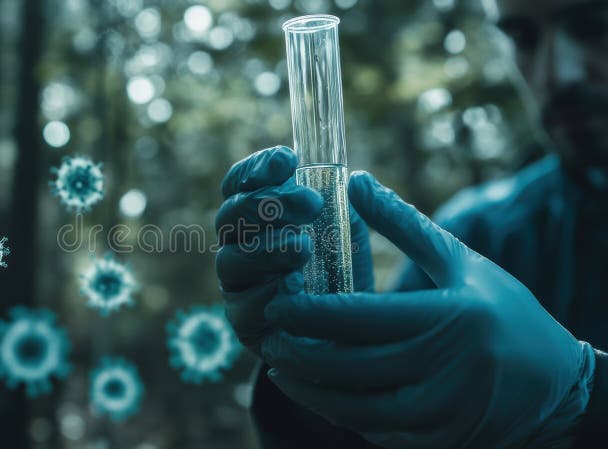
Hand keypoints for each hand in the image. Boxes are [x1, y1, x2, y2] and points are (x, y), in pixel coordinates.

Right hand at [215, 147, 372, 353]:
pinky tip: (293, 286)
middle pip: (230, 216)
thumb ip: (342, 205)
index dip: (256, 169)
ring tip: (303, 247)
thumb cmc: (338, 271)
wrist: (344, 332)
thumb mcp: (344, 232)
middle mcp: (238, 246)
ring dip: (267, 248)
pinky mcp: (244, 323)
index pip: (239, 185)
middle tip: (309, 203)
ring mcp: (237, 285)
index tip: (287, 160)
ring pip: (231, 260)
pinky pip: (244, 306)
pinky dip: (267, 293)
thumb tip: (354, 180)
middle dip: (268, 204)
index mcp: (255, 217)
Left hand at [261, 171, 595, 448]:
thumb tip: (355, 181)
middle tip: (269, 337)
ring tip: (281, 368)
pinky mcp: (438, 439)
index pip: (360, 318)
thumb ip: (402, 223)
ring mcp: (444, 412)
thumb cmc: (503, 312)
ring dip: (310, 390)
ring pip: (355, 408)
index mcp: (449, 318)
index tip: (277, 305)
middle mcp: (447, 370)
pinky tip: (320, 393)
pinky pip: (376, 431)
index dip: (310, 315)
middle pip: (349, 366)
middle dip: (299, 354)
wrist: (557, 382)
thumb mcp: (459, 261)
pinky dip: (341, 413)